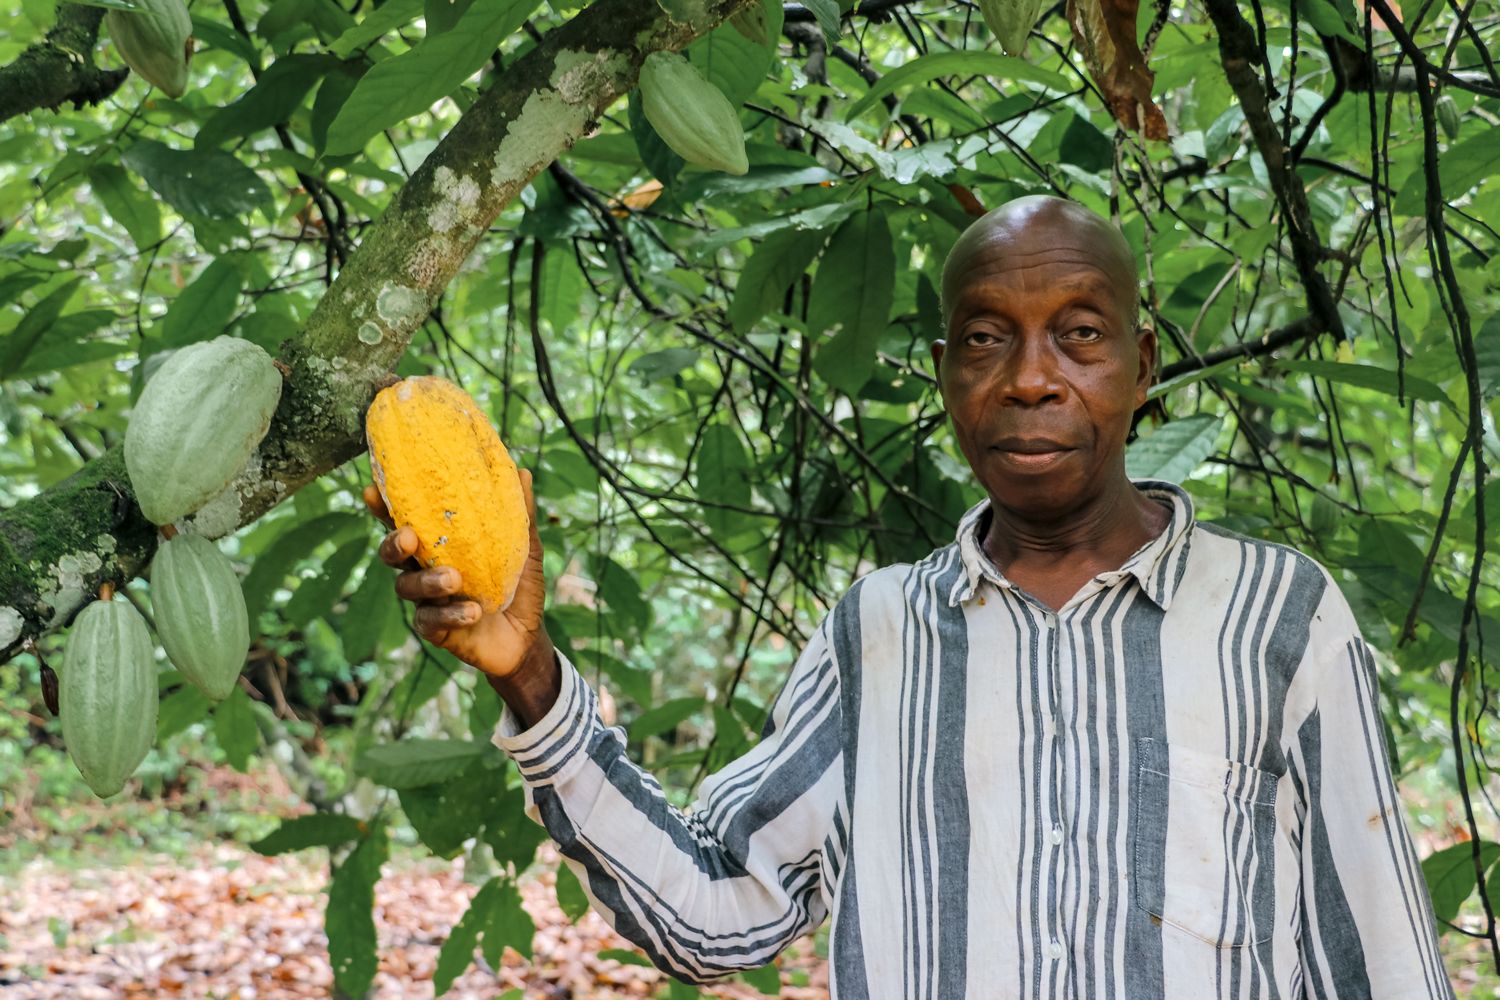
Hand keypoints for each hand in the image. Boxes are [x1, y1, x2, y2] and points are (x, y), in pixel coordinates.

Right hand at [363, 467, 551, 680]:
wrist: (526, 637)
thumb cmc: (519, 587)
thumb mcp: (525, 549)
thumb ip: (520, 514)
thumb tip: (522, 471)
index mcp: (439, 545)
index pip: (405, 521)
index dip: (384, 508)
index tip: (372, 491)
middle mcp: (424, 569)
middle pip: (391, 553)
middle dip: (393, 543)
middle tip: (409, 538)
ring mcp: (426, 600)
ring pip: (406, 587)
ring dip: (428, 581)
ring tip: (454, 579)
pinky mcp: (434, 629)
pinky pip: (430, 620)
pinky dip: (451, 614)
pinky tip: (473, 612)